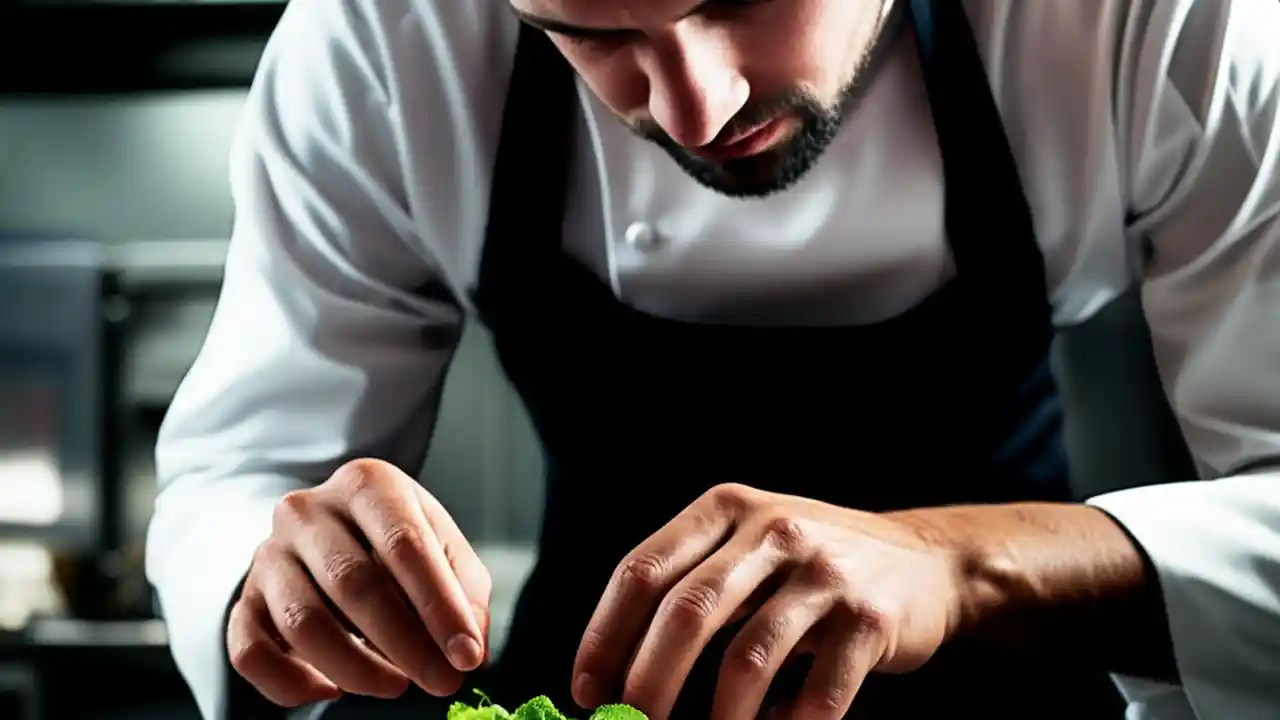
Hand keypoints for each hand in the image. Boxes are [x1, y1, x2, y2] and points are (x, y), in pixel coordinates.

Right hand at [226, 459, 491, 707]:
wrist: (329, 531)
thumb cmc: (396, 539)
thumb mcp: (442, 545)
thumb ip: (465, 591)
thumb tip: (470, 647)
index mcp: (365, 483)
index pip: (403, 545)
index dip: (439, 607)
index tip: (466, 656)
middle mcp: (308, 511)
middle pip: (353, 583)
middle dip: (405, 644)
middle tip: (441, 682)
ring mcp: (268, 555)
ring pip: (303, 623)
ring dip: (357, 669)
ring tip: (397, 685)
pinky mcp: (243, 599)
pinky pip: (251, 652)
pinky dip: (292, 684)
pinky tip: (333, 689)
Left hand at [571, 483, 963, 719]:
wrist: (927, 562)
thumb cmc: (811, 565)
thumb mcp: (748, 546)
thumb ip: (691, 586)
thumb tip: (613, 673)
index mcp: (726, 507)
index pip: (642, 570)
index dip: (606, 636)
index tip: (589, 690)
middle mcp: (772, 529)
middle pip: (687, 613)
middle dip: (648, 683)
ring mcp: (826, 571)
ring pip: (747, 658)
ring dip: (717, 719)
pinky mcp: (871, 618)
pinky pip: (817, 692)